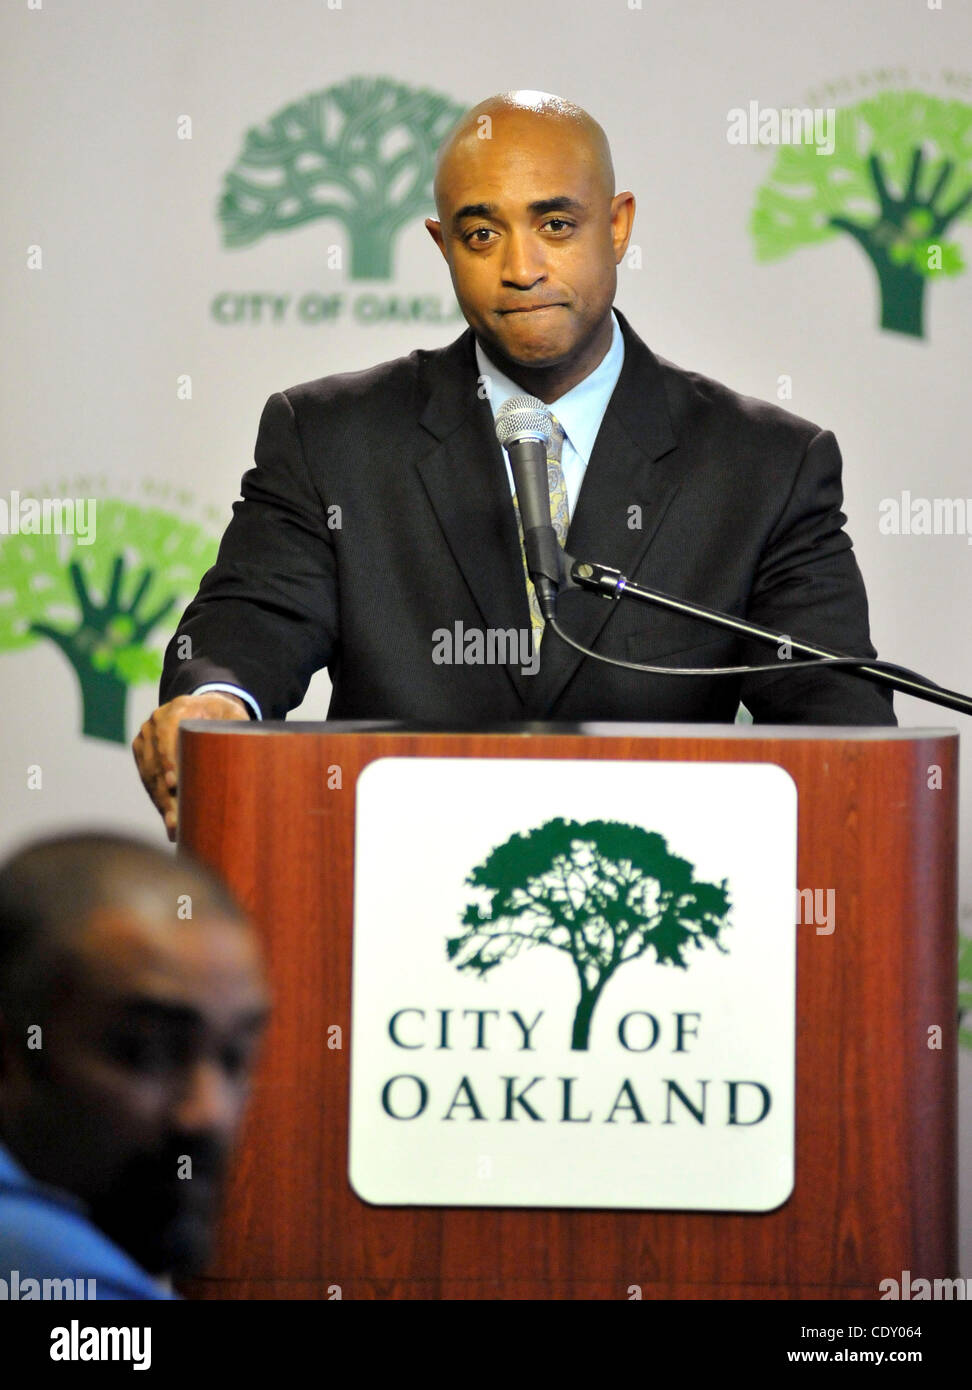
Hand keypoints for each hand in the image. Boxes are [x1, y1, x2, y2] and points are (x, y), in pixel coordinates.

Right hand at [133, 693, 248, 840]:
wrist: (202, 708)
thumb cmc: (222, 715)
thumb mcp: (234, 715)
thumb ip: (238, 729)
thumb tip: (249, 752)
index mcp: (178, 708)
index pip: (167, 733)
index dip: (168, 757)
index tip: (174, 782)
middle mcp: (155, 721)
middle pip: (157, 760)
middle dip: (166, 792)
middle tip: (177, 819)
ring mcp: (146, 738)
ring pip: (151, 775)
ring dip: (162, 803)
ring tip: (175, 828)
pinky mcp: (143, 754)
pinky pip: (148, 781)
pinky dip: (160, 802)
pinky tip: (171, 823)